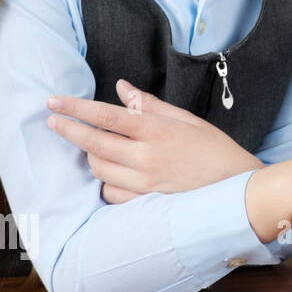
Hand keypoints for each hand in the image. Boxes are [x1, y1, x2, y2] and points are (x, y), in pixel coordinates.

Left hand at [45, 78, 260, 202]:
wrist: (239, 189)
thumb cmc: (216, 150)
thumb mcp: (188, 120)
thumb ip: (151, 105)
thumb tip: (122, 88)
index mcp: (158, 131)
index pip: (107, 116)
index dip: (76, 108)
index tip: (54, 102)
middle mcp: (147, 157)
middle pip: (94, 143)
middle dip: (68, 130)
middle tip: (53, 121)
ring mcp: (145, 183)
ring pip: (98, 169)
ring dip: (90, 156)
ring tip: (93, 147)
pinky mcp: (146, 204)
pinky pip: (111, 194)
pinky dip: (105, 183)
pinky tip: (110, 174)